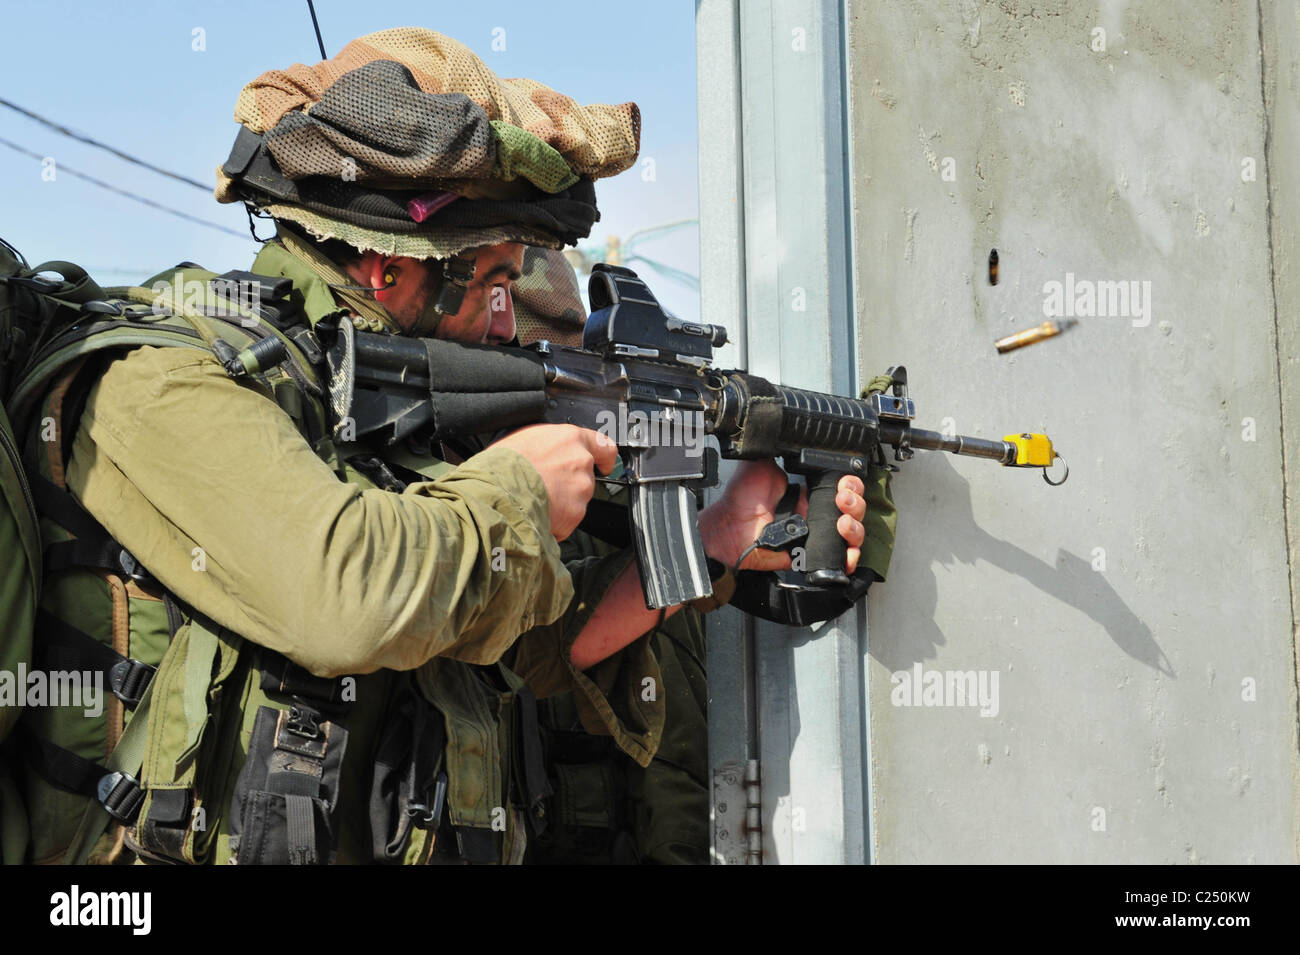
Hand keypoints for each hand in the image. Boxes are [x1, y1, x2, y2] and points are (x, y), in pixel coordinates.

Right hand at [492, 424, 617, 539]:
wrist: (496, 491)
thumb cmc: (503, 464)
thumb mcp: (526, 438)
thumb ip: (548, 444)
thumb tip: (547, 451)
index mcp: (570, 438)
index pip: (603, 446)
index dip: (604, 458)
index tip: (604, 464)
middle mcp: (581, 462)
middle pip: (585, 476)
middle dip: (570, 484)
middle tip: (546, 486)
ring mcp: (581, 489)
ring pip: (577, 499)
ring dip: (562, 503)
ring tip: (535, 499)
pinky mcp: (574, 515)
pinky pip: (568, 520)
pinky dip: (555, 521)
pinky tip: (536, 513)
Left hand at [698, 460, 866, 572]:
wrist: (728, 526)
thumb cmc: (741, 498)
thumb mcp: (763, 464)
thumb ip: (779, 449)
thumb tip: (789, 430)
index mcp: (809, 493)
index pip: (844, 487)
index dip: (851, 484)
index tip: (846, 481)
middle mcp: (816, 514)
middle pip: (854, 510)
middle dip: (856, 502)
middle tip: (842, 498)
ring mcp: (815, 536)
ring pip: (853, 534)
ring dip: (855, 526)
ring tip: (842, 521)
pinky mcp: (810, 556)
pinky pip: (838, 560)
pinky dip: (849, 557)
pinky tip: (847, 549)